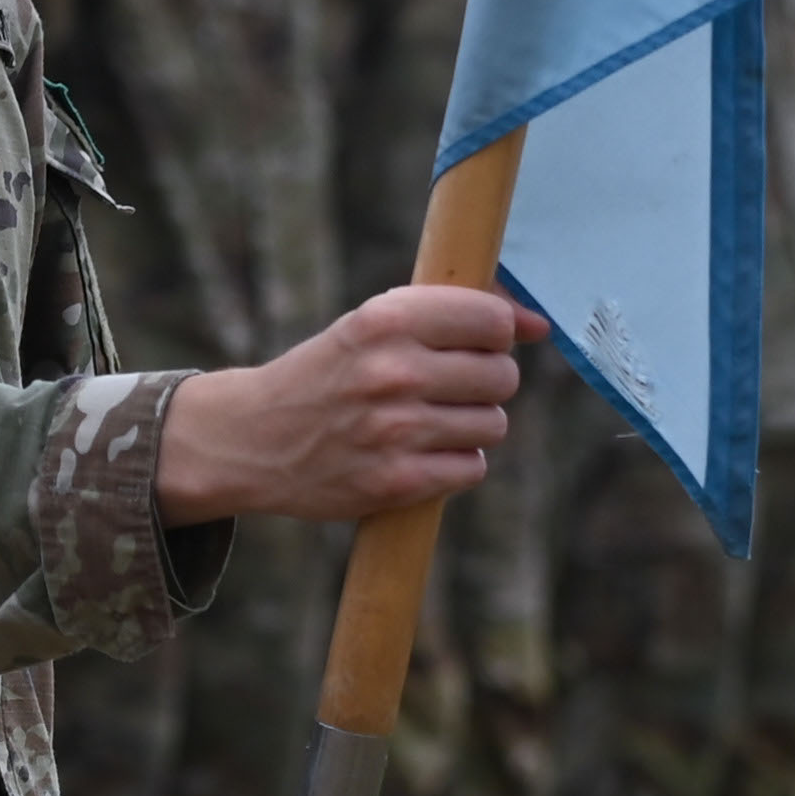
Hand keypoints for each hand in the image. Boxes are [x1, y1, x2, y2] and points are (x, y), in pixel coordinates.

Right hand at [153, 284, 546, 525]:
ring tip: (428, 422)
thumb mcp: (374, 325)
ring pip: (493, 424)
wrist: (253, 438)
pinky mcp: (396, 482)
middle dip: (484, 382)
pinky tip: (421, 453)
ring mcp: (395, 429)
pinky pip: (472, 468)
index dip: (493, 334)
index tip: (473, 343)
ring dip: (471, 425)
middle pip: (502, 376)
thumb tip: (541, 325)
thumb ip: (454, 314)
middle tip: (445, 387)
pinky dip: (456, 463)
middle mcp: (392, 370)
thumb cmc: (329, 373)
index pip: (492, 320)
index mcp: (386, 319)